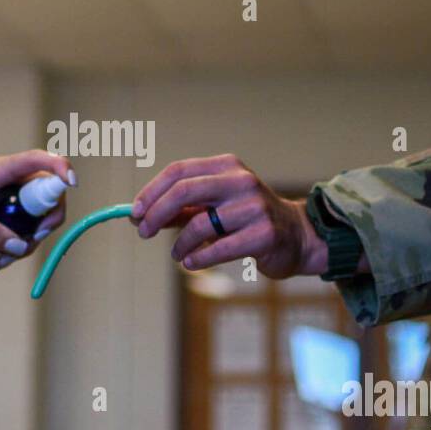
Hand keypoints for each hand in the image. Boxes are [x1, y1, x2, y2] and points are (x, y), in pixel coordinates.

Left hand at [0, 151, 73, 260]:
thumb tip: (21, 248)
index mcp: (4, 170)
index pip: (41, 160)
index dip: (61, 168)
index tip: (71, 184)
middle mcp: (14, 180)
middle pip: (49, 196)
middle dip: (46, 224)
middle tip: (30, 243)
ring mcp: (12, 195)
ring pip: (37, 217)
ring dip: (28, 242)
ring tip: (0, 265)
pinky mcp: (7, 209)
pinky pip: (23, 227)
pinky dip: (16, 245)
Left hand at [131, 154, 326, 278]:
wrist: (296, 236)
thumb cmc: (247, 220)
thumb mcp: (215, 206)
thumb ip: (182, 208)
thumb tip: (140, 215)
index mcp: (226, 166)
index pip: (178, 171)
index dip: (151, 192)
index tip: (134, 213)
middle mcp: (240, 181)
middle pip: (184, 191)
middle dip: (156, 213)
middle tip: (143, 232)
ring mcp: (254, 206)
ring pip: (199, 224)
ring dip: (179, 244)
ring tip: (177, 254)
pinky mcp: (263, 234)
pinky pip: (218, 248)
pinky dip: (197, 258)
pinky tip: (191, 262)